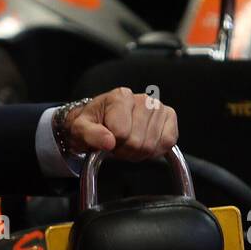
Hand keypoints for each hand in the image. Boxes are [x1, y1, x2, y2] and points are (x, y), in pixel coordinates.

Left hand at [61, 87, 178, 161]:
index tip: (107, 141)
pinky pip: (168, 142)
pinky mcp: (170, 117)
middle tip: (118, 145)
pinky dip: (155, 150)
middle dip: (125, 150)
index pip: (121, 133)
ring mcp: (158, 107)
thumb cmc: (93, 124)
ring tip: (129, 143)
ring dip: (138, 152)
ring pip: (151, 145)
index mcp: (120, 97)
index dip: (112, 144)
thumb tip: (109, 141)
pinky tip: (144, 142)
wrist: (103, 120)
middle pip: (137, 142)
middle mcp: (143, 99)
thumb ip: (90, 134)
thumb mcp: (80, 129)